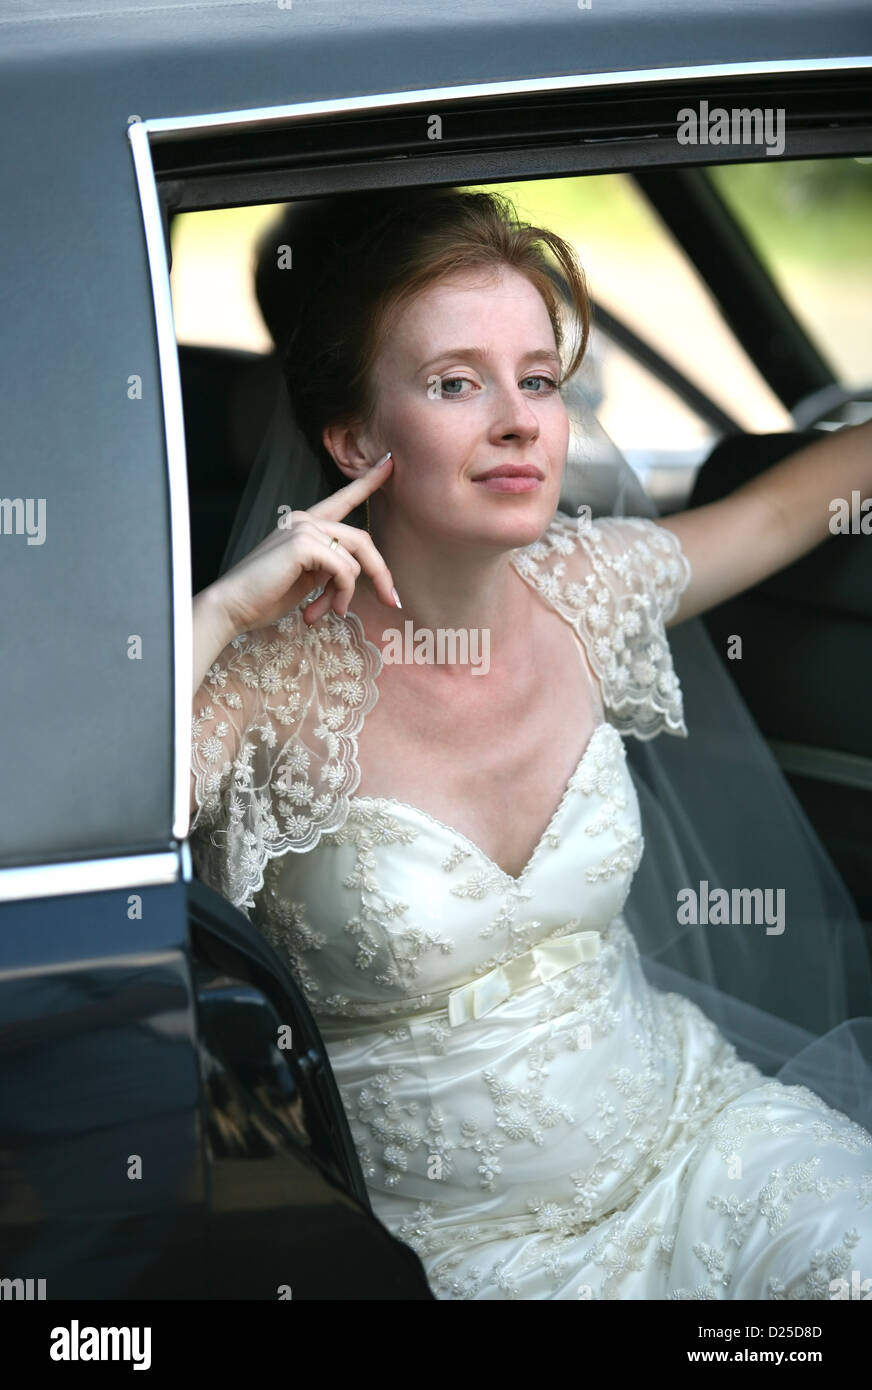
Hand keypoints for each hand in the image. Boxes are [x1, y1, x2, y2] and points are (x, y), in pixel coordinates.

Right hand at [209, 453, 397, 635]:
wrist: (233, 606)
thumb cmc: (265, 596)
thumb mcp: (307, 577)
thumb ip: (330, 566)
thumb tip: (357, 574)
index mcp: (305, 524)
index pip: (342, 498)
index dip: (367, 481)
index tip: (390, 461)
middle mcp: (305, 519)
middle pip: (362, 540)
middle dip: (380, 573)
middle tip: (391, 602)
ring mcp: (303, 528)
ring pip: (356, 558)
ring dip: (348, 592)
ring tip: (331, 611)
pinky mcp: (302, 543)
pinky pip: (345, 570)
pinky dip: (341, 593)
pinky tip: (320, 609)